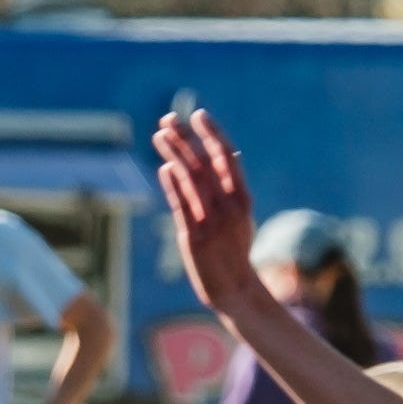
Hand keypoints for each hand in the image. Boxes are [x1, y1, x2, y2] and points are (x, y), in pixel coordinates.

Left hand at [149, 109, 274, 315]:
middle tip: (168, 118)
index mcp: (243, 198)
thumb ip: (230, 186)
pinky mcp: (195, 238)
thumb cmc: (234, 247)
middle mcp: (229, 207)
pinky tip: (164, 168)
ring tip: (159, 135)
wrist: (233, 288)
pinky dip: (173, 186)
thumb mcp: (241, 215)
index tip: (198, 114)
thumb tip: (227, 154)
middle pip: (205, 164)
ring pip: (191, 180)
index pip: (227, 157)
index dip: (212, 133)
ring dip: (174, 154)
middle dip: (186, 138)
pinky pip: (182, 207)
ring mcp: (212, 222)